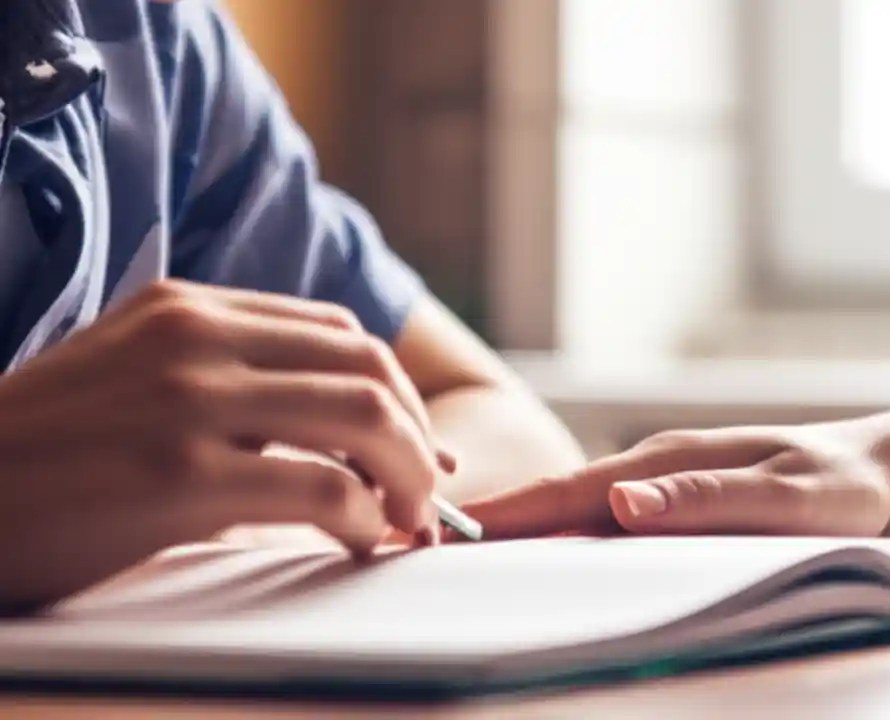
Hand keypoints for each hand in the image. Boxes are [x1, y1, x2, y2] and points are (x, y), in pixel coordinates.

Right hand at [0, 280, 450, 610]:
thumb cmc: (40, 457)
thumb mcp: (130, 380)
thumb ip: (222, 379)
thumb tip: (333, 430)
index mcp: (187, 309)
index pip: (338, 332)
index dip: (396, 392)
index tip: (418, 446)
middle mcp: (195, 338)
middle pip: (366, 367)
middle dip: (417, 435)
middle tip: (426, 494)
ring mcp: (188, 400)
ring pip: (362, 416)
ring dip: (408, 477)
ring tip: (408, 524)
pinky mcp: (179, 473)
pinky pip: (322, 489)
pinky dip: (363, 519)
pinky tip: (357, 542)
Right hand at [461, 416, 889, 538]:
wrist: (878, 463)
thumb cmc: (842, 483)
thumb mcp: (790, 497)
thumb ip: (710, 500)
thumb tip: (622, 503)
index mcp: (670, 463)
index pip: (572, 493)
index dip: (510, 516)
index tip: (448, 534)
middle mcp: (656, 467)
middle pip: (559, 500)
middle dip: (495, 524)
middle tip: (423, 548)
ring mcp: (664, 480)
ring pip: (578, 509)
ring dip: (525, 531)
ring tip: (465, 560)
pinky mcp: (676, 498)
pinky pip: (606, 519)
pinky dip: (566, 534)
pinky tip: (548, 556)